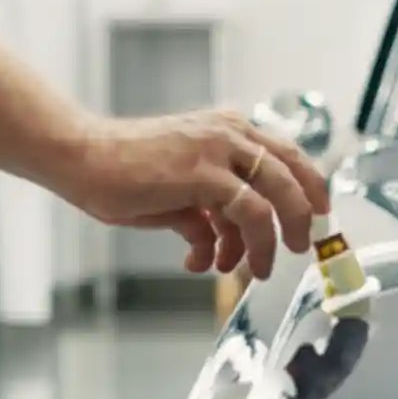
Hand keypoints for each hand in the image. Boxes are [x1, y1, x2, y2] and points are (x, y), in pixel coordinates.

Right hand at [65, 110, 329, 279]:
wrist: (80, 157)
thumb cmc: (122, 172)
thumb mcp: (179, 192)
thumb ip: (208, 211)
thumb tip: (218, 246)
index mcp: (228, 129)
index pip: (287, 154)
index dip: (309, 187)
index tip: (317, 217)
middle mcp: (230, 133)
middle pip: (294, 173)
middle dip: (304, 217)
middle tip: (302, 247)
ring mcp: (218, 150)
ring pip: (274, 199)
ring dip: (267, 244)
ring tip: (253, 269)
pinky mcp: (203, 174)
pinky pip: (246, 216)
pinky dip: (237, 248)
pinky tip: (203, 262)